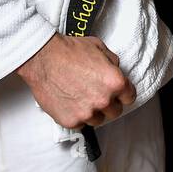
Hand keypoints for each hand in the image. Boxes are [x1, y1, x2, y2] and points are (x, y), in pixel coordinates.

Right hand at [15, 34, 135, 128]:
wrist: (43, 58)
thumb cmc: (69, 50)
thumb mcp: (99, 48)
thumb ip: (112, 63)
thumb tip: (116, 71)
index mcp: (115, 82)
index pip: (129, 97)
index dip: (123, 93)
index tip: (118, 93)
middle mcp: (103, 100)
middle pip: (115, 112)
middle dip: (109, 104)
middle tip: (97, 94)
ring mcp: (86, 113)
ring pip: (98, 120)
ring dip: (93, 111)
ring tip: (81, 98)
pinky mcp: (70, 121)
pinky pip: (80, 124)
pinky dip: (77, 115)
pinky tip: (70, 102)